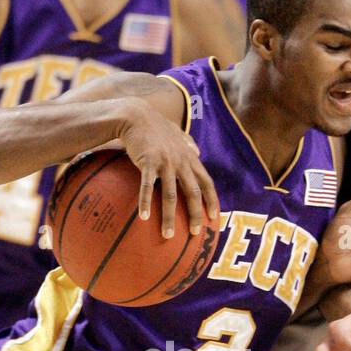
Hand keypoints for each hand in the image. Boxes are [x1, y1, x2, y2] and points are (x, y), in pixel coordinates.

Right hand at [121, 100, 219, 237]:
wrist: (136, 115)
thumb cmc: (155, 126)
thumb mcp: (177, 133)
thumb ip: (188, 143)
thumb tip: (198, 152)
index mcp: (189, 158)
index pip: (206, 182)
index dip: (212, 200)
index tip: (214, 217)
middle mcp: (181, 162)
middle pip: (193, 193)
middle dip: (195, 215)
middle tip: (195, 233)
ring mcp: (165, 162)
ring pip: (171, 195)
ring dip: (170, 217)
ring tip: (167, 235)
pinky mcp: (149, 162)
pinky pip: (148, 186)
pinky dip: (146, 202)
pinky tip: (144, 217)